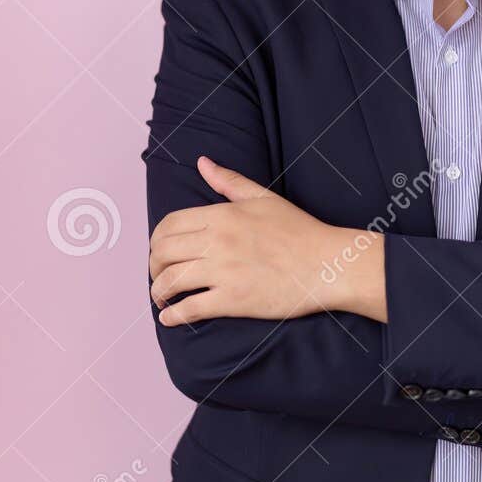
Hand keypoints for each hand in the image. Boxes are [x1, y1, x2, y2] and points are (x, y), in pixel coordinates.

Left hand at [148, 157, 385, 326]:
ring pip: (170, 281)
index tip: (160, 252)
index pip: (169, 225)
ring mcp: (223, 271)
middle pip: (162, 253)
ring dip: (158, 293)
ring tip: (161, 299)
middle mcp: (217, 241)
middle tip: (158, 276)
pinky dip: (173, 316)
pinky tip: (170, 318)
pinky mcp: (233, 300)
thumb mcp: (263, 198)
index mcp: (221, 215)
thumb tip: (202, 163)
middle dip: (153, 267)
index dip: (157, 241)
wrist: (328, 264)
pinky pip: (190, 309)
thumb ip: (228, 181)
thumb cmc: (299, 231)